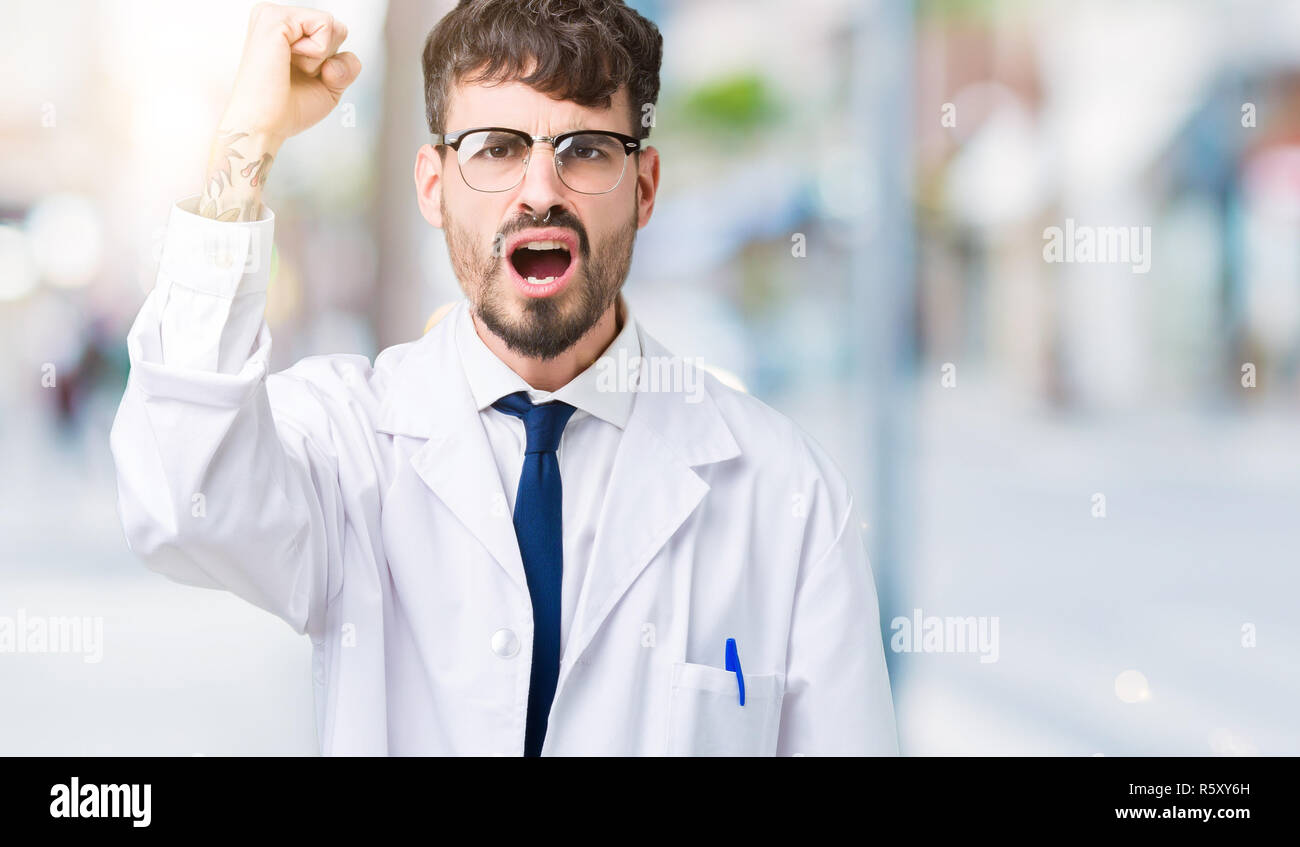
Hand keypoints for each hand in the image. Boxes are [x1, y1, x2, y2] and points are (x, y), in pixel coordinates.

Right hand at [199, 4, 359, 219]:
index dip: (333, 66)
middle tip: (301, 79)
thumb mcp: (327, 86)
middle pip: (338, 29)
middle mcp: (275, 18)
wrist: (261, 129)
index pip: (335, 35)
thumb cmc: (288, 114)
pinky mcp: (273, 19)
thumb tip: (347, 51)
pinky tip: (293, 65)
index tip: (304, 83)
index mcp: (284, 32)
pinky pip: (325, 26)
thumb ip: (342, 62)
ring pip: (333, 26)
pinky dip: (319, 54)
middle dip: (331, 61)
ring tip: (294, 73)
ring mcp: (272, 14)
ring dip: (324, 59)